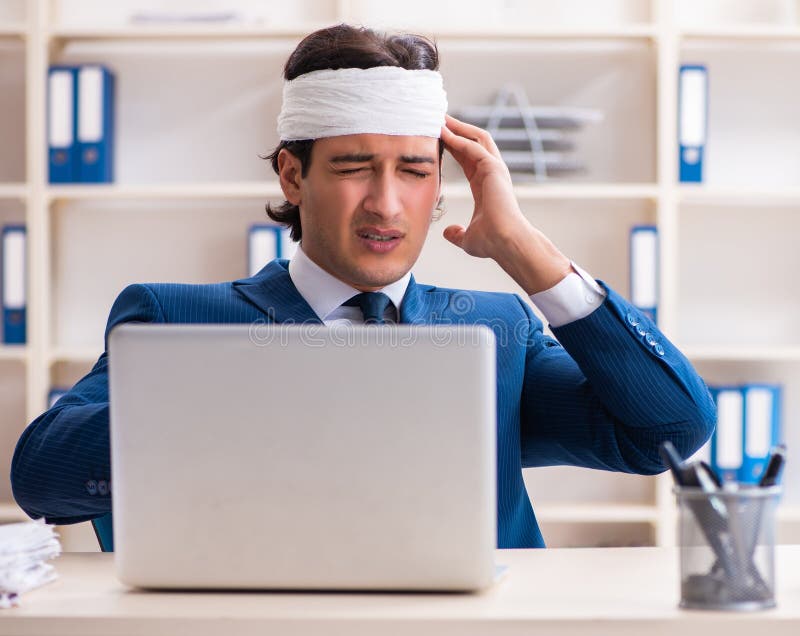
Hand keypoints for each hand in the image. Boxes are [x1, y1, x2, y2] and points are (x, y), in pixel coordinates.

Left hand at [440, 114, 527, 258]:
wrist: (505, 243)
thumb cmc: (492, 243)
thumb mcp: (467, 238)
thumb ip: (457, 233)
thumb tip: (448, 232)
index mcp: (485, 184)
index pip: (467, 158)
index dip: (453, 146)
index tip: (438, 136)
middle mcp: (491, 173)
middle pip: (473, 142)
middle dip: (456, 129)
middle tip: (438, 118)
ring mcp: (495, 169)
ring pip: (477, 138)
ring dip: (458, 127)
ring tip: (441, 118)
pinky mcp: (494, 169)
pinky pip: (474, 147)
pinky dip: (459, 138)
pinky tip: (445, 132)